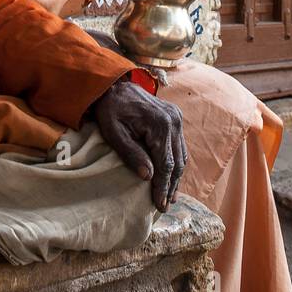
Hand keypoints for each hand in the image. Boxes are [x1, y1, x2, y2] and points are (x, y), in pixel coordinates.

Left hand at [93, 78, 186, 210]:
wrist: (114, 85)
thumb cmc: (110, 110)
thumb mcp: (114, 133)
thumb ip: (131, 153)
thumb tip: (148, 177)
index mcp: (160, 124)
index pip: (165, 164)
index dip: (163, 186)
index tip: (159, 204)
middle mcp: (173, 121)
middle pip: (177, 162)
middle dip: (171, 186)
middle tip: (165, 206)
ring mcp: (176, 118)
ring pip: (182, 155)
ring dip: (176, 177)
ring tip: (169, 197)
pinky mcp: (175, 118)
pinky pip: (179, 146)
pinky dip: (176, 163)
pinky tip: (171, 177)